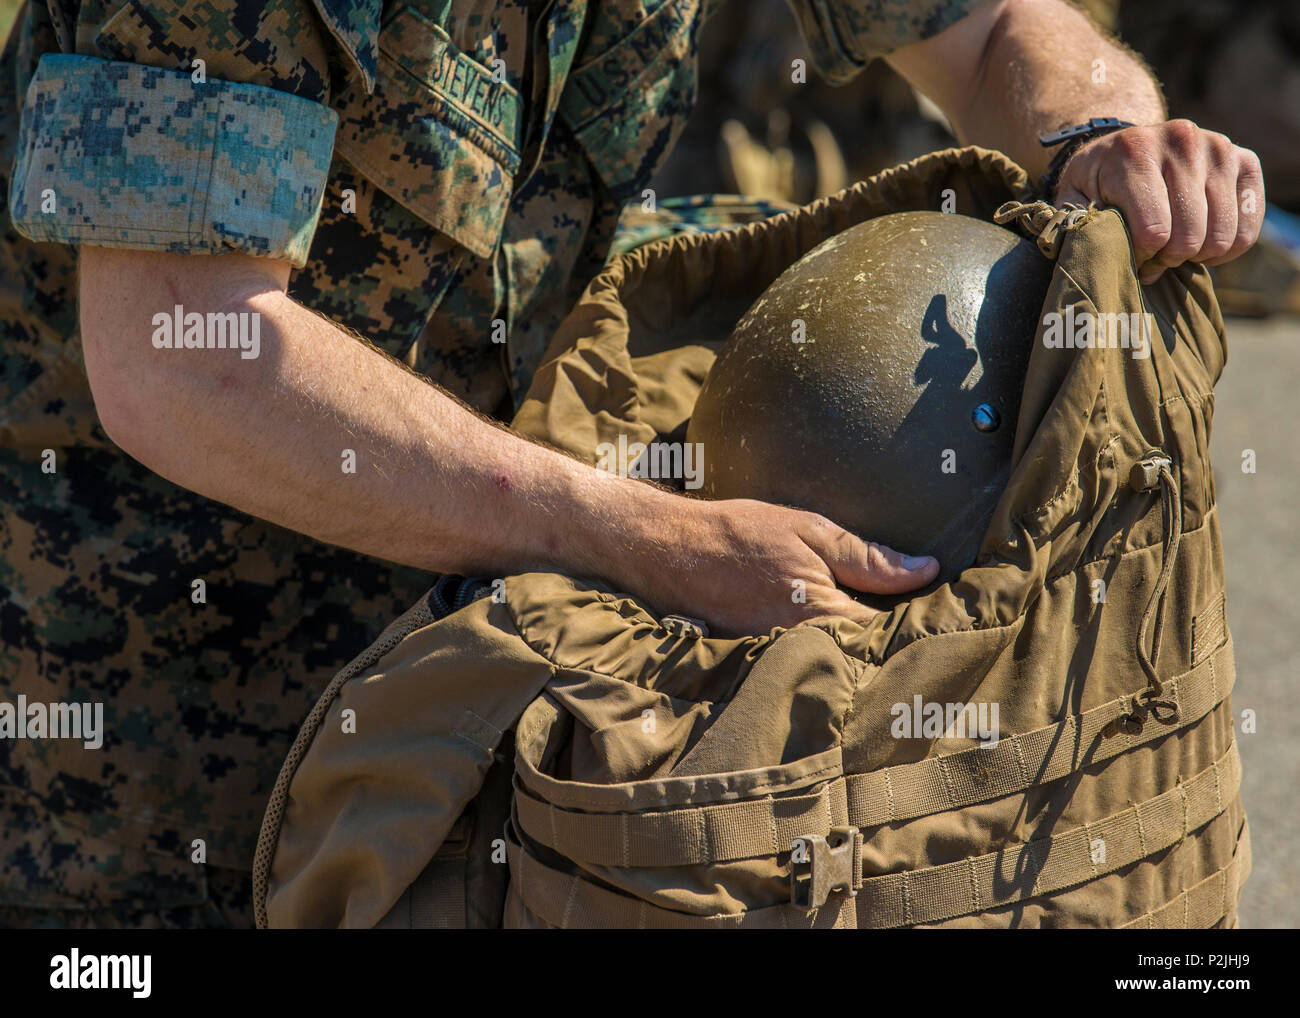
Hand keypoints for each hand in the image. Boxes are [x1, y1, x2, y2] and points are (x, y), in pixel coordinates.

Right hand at [637, 497, 939, 636]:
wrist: (667, 551)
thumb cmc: (738, 533)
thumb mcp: (809, 530)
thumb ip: (868, 557)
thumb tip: (925, 571)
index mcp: (823, 612)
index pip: (888, 633)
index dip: (911, 621)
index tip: (931, 610)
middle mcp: (802, 646)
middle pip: (864, 656)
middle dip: (886, 641)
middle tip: (904, 619)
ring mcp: (777, 661)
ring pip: (834, 662)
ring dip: (852, 649)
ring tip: (864, 625)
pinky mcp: (757, 665)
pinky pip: (801, 663)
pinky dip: (817, 652)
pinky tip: (822, 634)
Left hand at [1056, 119, 1264, 283]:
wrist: (1127, 145)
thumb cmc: (1098, 182)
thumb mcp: (1074, 199)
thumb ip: (1080, 227)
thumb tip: (1099, 260)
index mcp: (1134, 151)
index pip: (1153, 232)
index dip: (1142, 258)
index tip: (1131, 255)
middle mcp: (1181, 141)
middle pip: (1189, 237)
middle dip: (1169, 259)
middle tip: (1153, 255)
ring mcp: (1218, 148)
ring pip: (1221, 236)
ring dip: (1197, 255)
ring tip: (1174, 246)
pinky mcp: (1244, 160)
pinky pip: (1249, 227)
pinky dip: (1227, 249)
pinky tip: (1203, 244)